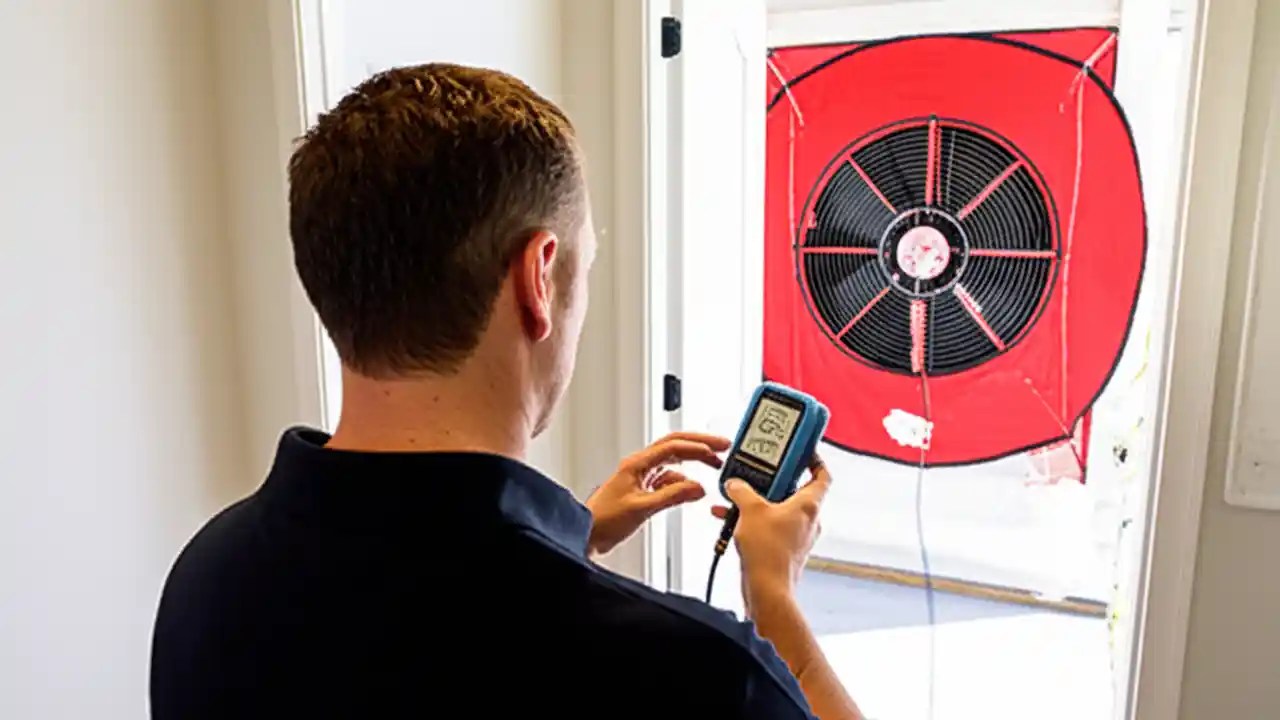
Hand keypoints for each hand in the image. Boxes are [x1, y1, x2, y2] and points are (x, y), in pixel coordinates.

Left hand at [585, 432, 729, 555]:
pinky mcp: (642, 489)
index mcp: (637, 463)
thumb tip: (698, 487)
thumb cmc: (604, 519)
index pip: (673, 446)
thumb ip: (672, 496)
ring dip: (693, 463)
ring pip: (672, 462)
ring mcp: (641, 476)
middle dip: (699, 445)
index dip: (698, 445)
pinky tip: (690, 489)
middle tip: (721, 447)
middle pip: (674, 446)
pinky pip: (667, 479)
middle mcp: (640, 466)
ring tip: (712, 467)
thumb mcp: (642, 507)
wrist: (587, 534)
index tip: (718, 448)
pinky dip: (682, 481)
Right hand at [711, 454, 830, 604]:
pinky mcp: (784, 549)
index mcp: (809, 504)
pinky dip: (753, 520)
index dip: (814, 459)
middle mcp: (808, 519)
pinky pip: (770, 526)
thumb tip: (735, 484)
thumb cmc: (768, 551)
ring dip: (758, 502)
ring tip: (738, 497)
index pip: (822, 475)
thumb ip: (741, 490)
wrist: (767, 589)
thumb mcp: (750, 509)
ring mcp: (797, 535)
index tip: (802, 451)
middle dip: (773, 480)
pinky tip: (732, 519)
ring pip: (779, 509)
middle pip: (796, 490)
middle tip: (758, 472)